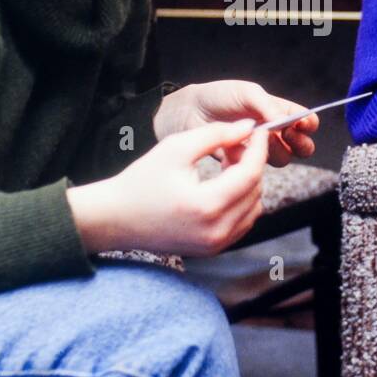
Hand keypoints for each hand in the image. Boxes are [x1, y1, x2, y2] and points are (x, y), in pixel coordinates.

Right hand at [68, 119, 268, 256]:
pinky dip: (241, 201)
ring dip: (248, 182)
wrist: (116, 218)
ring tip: (227, 163)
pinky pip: (243, 222)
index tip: (259, 129)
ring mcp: (216, 244)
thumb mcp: (176, 148)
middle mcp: (216, 231)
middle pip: (255, 190)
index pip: (251, 173)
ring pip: (254, 207)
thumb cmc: (142, 180)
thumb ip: (216, 134)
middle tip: (235, 142)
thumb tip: (249, 126)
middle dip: (251, 162)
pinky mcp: (213, 249)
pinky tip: (223, 183)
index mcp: (207, 206)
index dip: (258, 148)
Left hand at [152, 80, 317, 166]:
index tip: (301, 124)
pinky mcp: (244, 164)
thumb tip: (286, 121)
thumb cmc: (218, 96)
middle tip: (286, 135)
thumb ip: (267, 105)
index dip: (308, 123)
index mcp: (277, 110)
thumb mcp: (246, 92)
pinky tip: (238, 151)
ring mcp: (260, 149)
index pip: (305, 120)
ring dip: (274, 150)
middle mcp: (273, 132)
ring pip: (282, 159)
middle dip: (299, 143)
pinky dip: (251, 161)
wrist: (189, 112)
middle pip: (301, 146)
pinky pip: (258, 169)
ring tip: (257, 139)